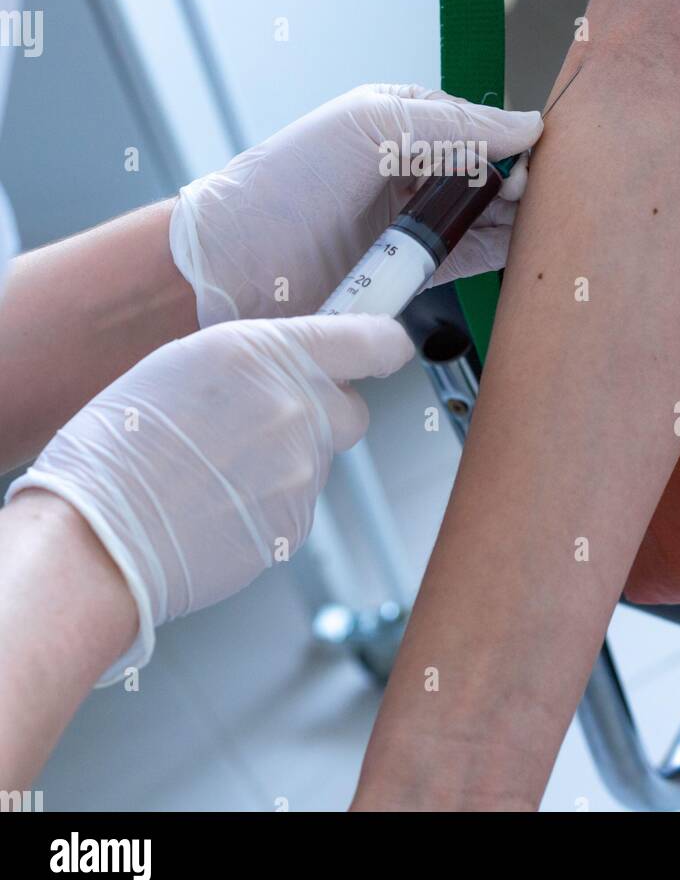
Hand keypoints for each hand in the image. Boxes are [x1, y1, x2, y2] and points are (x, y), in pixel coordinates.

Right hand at [5, 312, 413, 683]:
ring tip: (211, 472)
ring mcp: (300, 474)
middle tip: (261, 423)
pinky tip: (213, 505)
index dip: (382, 344)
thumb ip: (254, 364)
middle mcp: (296, 410)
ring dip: (282, 463)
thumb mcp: (183, 366)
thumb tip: (288, 371)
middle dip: (321, 414)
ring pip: (316, 461)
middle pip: (350, 410)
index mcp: (266, 354)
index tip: (384, 347)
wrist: (95, 538)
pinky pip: (294, 506)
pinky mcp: (294, 527)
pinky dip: (264, 504)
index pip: (369, 341)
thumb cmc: (117, 446)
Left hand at [169, 83, 542, 324]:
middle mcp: (407, 168)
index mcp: (397, 121)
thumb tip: (527, 126)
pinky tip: (524, 246)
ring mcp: (410, 221)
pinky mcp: (411, 270)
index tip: (540, 153)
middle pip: (487, 169)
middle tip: (543, 191)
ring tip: (549, 218)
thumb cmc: (287, 182)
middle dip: (519, 178)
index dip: (510, 137)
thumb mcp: (371, 128)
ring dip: (516, 216)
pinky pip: (469, 257)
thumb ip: (452, 125)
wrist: (235, 264)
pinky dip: (499, 252)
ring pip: (485, 214)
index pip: (474, 123)